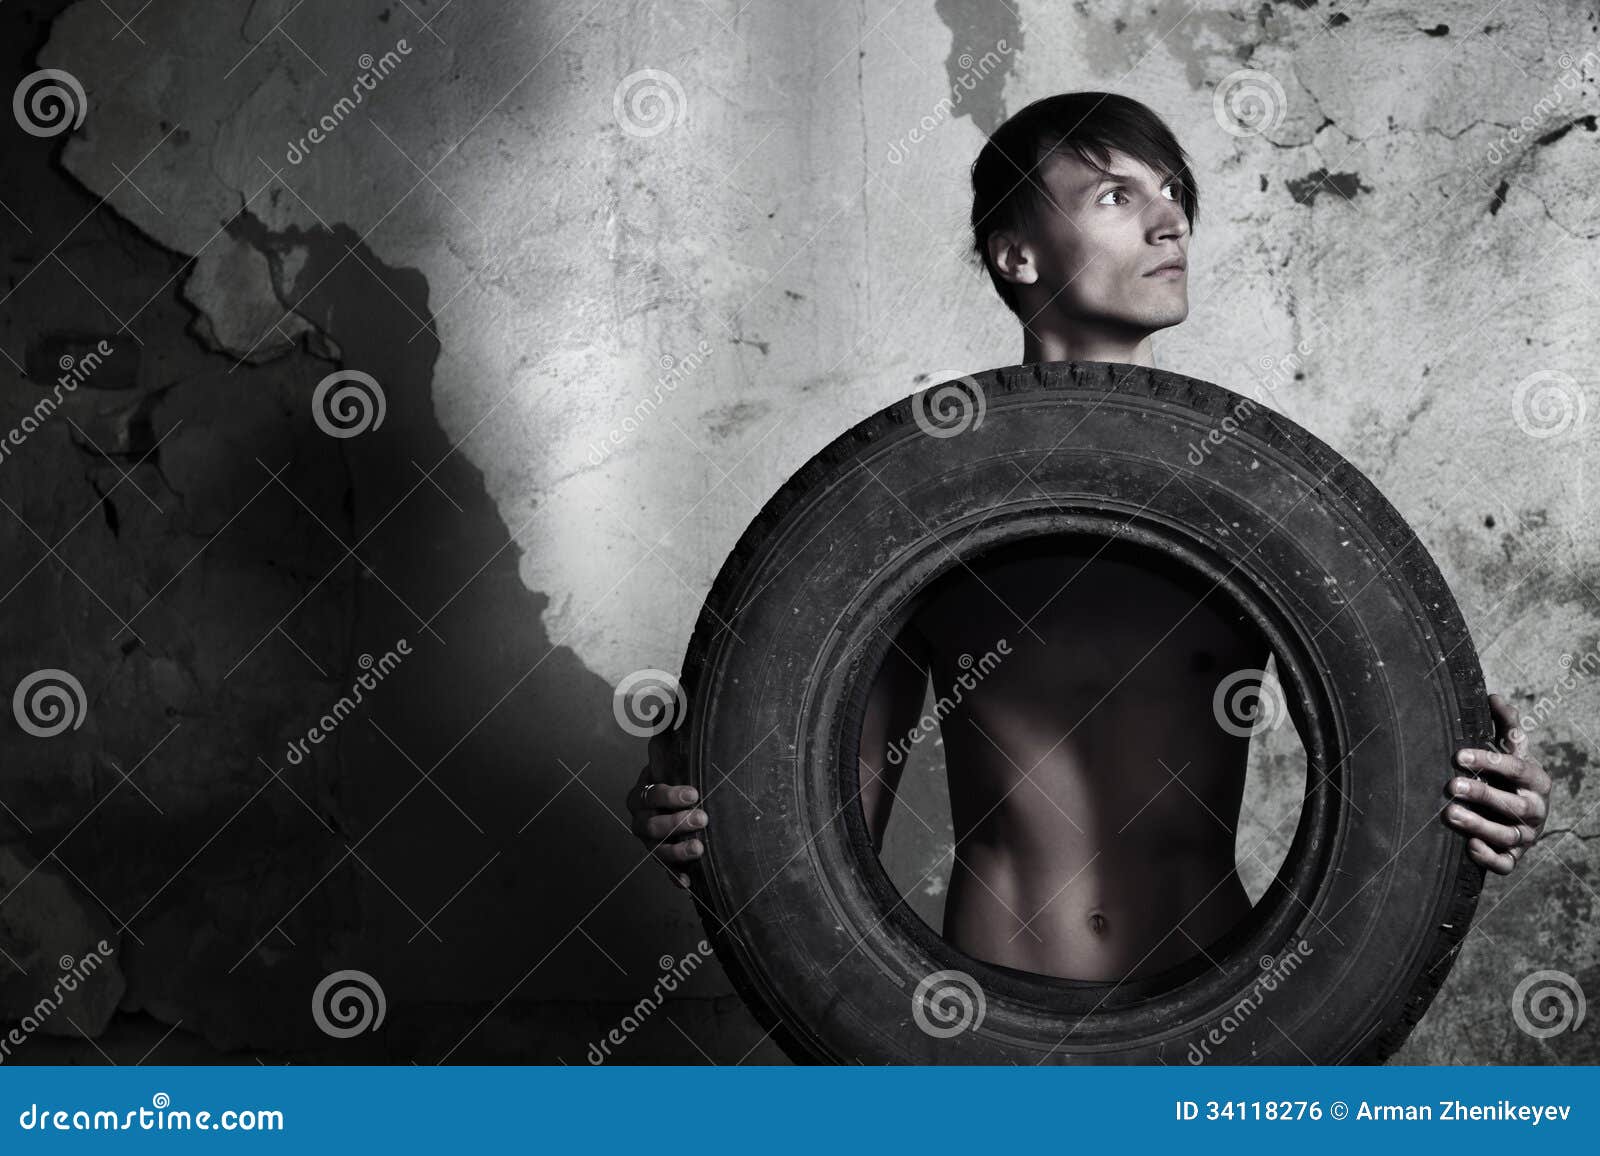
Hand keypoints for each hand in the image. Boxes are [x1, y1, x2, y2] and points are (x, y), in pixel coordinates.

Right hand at [626, 734, 706, 888]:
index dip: (669, 795)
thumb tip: (666, 706)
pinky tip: (688, 883)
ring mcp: (651, 844)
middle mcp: (641, 820)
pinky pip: (665, 872)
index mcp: (641, 793)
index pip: (649, 795)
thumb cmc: (680, 775)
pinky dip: (675, 878)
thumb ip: (668, 730)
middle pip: (650, 827)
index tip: (694, 793)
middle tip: (703, 818)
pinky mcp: (664, 861)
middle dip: (675, 823)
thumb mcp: (675, 753)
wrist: (685, 800)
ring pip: (656, 852)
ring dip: (676, 852)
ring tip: (699, 849)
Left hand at [1442, 692, 1550, 875]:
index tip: (1458, 755)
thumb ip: (1506, 726)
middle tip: (1452, 786)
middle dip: (1483, 795)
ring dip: (1479, 825)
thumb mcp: (1512, 751)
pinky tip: (1469, 848)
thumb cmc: (1510, 777)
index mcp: (1536, 780)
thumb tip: (1493, 696)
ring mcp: (1526, 835)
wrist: (1521, 815)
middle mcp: (1534, 809)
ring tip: (1450, 814)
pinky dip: (1490, 858)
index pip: (1516, 768)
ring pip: (1507, 835)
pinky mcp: (1514, 857)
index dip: (1490, 761)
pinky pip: (1506, 864)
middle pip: (1513, 805)